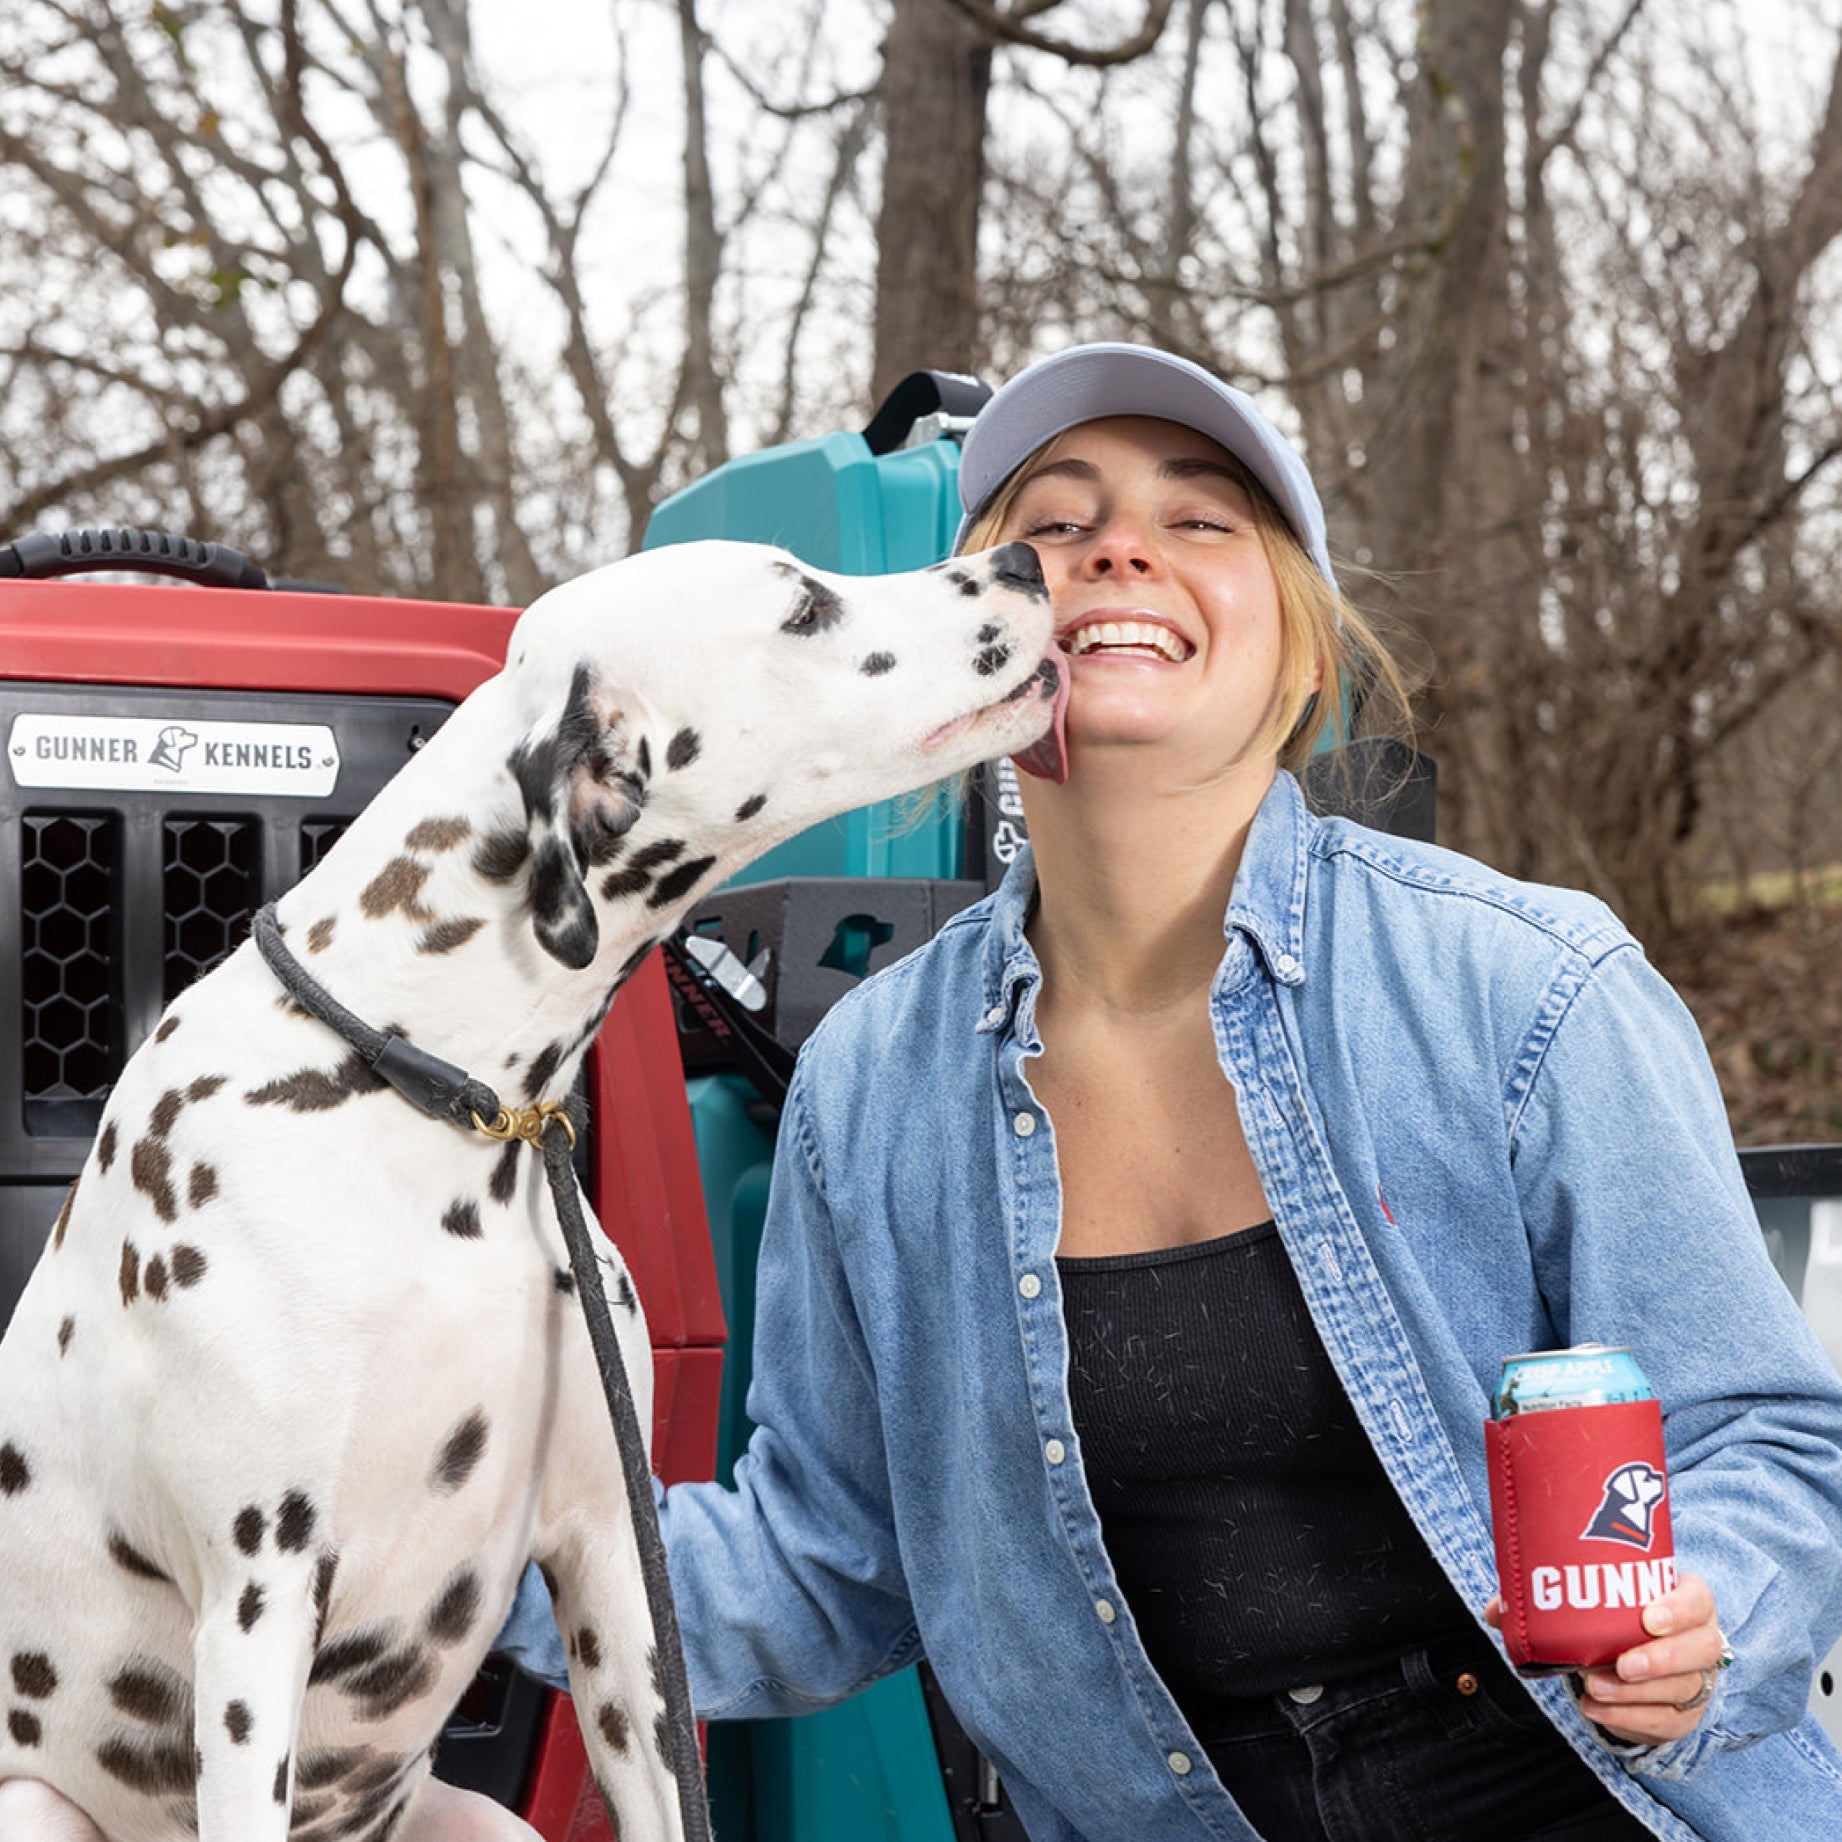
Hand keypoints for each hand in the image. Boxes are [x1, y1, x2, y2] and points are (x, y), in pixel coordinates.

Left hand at [1485, 1574, 1726, 1744]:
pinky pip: (1668, 1722)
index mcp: (1684, 1599)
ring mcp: (1697, 1679)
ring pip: (1683, 1689)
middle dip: (1660, 1658)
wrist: (1634, 1659)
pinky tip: (1596, 1710)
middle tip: (1621, 1663)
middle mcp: (1699, 1639)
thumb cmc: (1612, 1618)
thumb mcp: (1592, 1603)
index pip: (1698, 1599)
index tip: (1648, 1617)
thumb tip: (1495, 1611)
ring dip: (1637, 1693)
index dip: (1679, 1609)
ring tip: (1595, 1688)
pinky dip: (1630, 1719)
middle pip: (1699, 1649)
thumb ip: (1545, 1600)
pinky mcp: (1685, 1714)